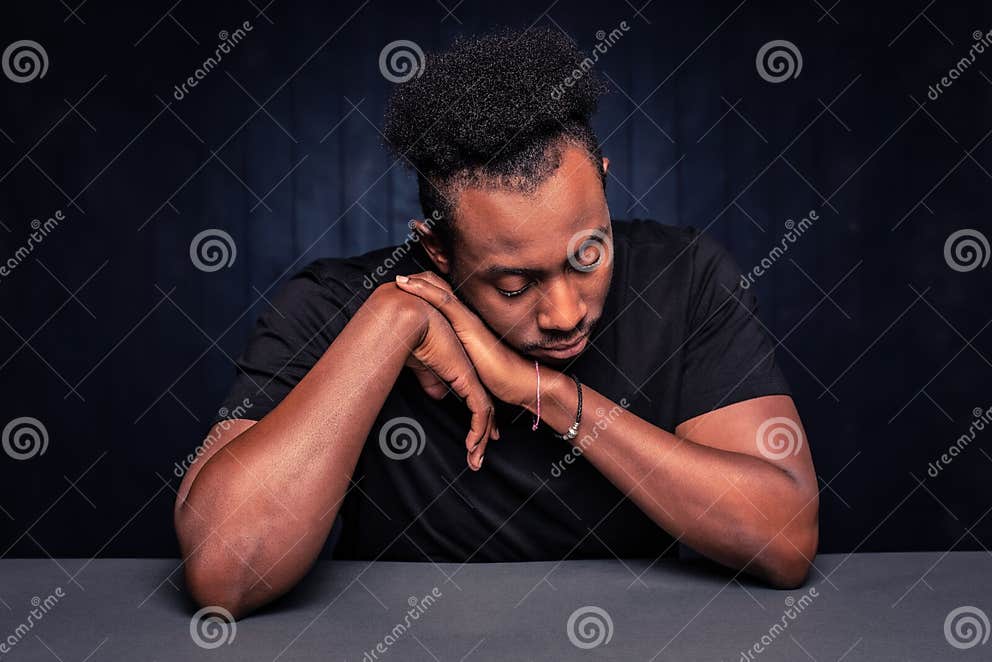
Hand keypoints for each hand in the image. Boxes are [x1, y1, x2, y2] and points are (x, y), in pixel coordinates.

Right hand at [373, 283, 496, 470]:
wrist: (412, 316)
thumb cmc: (411, 332)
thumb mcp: (421, 363)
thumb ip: (432, 379)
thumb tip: (436, 395)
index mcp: (458, 366)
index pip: (475, 396)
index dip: (478, 419)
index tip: (475, 437)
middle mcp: (468, 371)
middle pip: (484, 408)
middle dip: (483, 434)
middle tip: (479, 456)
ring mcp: (470, 375)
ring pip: (485, 414)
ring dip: (480, 440)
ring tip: (475, 461)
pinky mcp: (468, 379)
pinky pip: (480, 413)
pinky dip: (478, 432)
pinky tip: (471, 448)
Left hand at [394, 272, 532, 407]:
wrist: (522, 379)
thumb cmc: (502, 378)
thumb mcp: (472, 370)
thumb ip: (457, 367)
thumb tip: (438, 379)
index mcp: (469, 327)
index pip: (445, 304)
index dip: (428, 295)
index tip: (408, 292)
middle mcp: (468, 318)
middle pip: (441, 293)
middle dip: (421, 284)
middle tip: (400, 281)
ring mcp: (468, 319)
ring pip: (439, 293)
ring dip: (418, 284)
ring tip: (399, 280)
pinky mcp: (467, 325)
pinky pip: (442, 301)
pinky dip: (423, 291)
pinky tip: (407, 285)